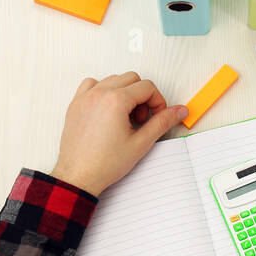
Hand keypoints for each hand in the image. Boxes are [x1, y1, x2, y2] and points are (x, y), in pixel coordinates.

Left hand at [50, 73, 187, 195]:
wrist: (77, 177)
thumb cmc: (104, 164)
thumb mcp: (140, 143)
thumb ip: (162, 122)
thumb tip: (179, 111)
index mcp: (116, 101)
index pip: (147, 87)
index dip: (158, 101)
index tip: (157, 116)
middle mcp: (99, 94)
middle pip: (131, 79)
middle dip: (142, 96)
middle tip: (141, 118)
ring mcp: (85, 98)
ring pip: (113, 79)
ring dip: (124, 92)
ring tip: (125, 116)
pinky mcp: (76, 104)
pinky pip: (92, 84)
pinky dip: (103, 91)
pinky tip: (108, 109)